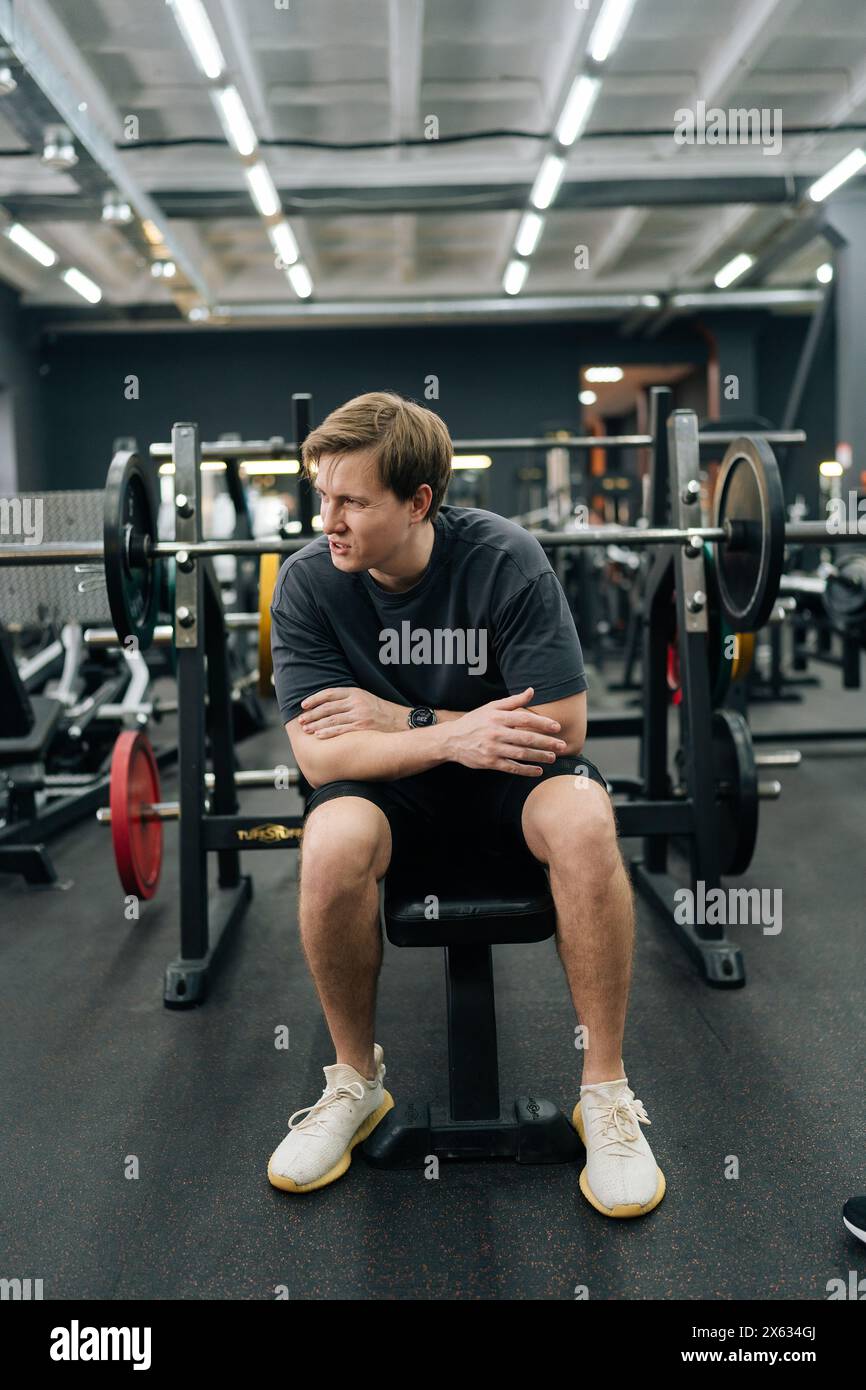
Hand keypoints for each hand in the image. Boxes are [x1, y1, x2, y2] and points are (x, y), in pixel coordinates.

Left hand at [298, 688, 406, 736]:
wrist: (402, 722)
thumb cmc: (383, 712)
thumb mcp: (367, 699)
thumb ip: (350, 700)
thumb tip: (329, 705)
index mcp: (356, 692)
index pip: (329, 693)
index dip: (314, 699)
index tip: (303, 705)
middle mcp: (356, 702)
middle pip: (327, 707)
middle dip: (311, 714)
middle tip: (300, 719)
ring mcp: (359, 715)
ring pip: (331, 719)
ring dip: (315, 724)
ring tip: (305, 729)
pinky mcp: (361, 728)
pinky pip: (340, 730)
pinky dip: (327, 732)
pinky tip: (318, 735)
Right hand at [444, 687, 567, 775]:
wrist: (451, 740)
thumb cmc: (474, 721)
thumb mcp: (491, 707)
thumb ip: (513, 701)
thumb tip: (532, 691)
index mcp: (497, 717)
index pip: (524, 719)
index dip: (542, 723)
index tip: (557, 727)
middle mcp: (496, 733)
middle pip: (526, 738)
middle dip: (546, 742)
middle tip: (562, 745)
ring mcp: (493, 749)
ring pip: (521, 754)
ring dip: (539, 756)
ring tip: (553, 757)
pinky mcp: (490, 763)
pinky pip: (511, 767)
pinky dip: (526, 770)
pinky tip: (538, 771)